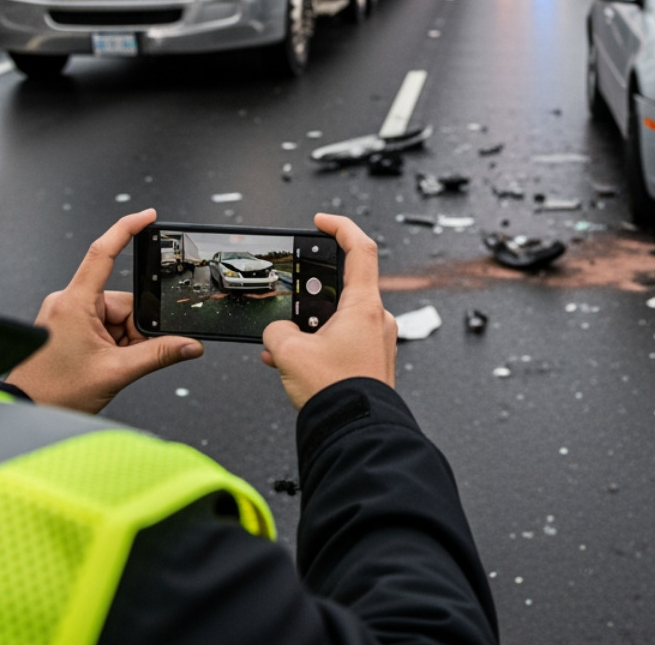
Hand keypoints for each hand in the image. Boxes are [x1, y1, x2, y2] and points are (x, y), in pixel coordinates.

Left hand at [8, 209, 202, 412]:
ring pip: (116, 316)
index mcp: (74, 303)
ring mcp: (66, 313)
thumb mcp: (116, 372)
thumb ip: (159, 354)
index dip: (127, 228)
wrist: (27, 411)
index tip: (148, 216)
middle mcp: (68, 302)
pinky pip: (104, 324)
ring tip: (111, 364)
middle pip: (122, 301)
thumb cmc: (55, 392)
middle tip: (126, 356)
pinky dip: (114, 342)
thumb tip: (190, 344)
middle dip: (134, 328)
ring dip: (124, 339)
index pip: (103, 252)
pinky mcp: (67, 325)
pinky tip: (106, 361)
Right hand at [262, 213, 396, 408]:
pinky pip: (342, 342)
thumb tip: (278, 335)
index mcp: (365, 307)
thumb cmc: (338, 393)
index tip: (322, 222)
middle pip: (343, 288)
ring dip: (309, 328)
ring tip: (284, 348)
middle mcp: (377, 320)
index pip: (360, 249)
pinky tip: (293, 363)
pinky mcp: (371, 362)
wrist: (355, 433)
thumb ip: (277, 332)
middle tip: (290, 306)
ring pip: (338, 320)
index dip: (340, 227)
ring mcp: (377, 342)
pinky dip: (318, 346)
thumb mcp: (290, 353)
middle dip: (310, 297)